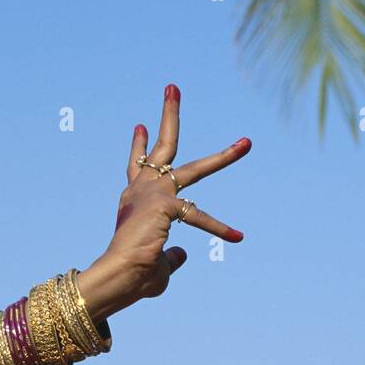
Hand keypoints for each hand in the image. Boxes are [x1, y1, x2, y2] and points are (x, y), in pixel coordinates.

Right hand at [78, 84, 250, 318]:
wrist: (117, 275)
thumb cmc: (133, 276)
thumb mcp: (158, 264)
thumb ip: (172, 257)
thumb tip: (184, 253)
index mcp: (133, 202)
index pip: (136, 168)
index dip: (139, 147)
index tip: (140, 127)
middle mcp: (142, 190)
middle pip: (161, 147)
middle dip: (169, 115)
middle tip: (173, 87)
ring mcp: (155, 194)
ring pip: (194, 168)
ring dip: (224, 158)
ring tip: (247, 144)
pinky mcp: (166, 205)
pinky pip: (200, 217)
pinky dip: (219, 229)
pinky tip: (237, 237)